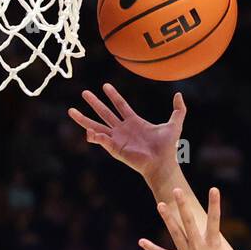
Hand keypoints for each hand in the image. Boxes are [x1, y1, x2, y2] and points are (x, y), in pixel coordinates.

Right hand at [68, 85, 185, 181]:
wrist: (163, 163)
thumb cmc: (168, 148)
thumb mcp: (175, 124)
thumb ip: (179, 110)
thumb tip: (179, 94)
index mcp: (134, 122)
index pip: (120, 105)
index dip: (113, 95)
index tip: (105, 86)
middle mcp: (123, 130)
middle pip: (105, 113)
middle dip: (94, 103)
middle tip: (83, 92)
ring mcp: (117, 139)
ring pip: (97, 126)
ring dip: (84, 119)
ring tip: (71, 111)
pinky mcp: (115, 149)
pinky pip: (102, 140)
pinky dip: (94, 136)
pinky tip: (88, 131)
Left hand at [140, 187, 250, 249]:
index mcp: (214, 246)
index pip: (216, 221)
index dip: (216, 205)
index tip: (214, 189)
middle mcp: (199, 248)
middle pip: (190, 223)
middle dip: (183, 207)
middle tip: (176, 191)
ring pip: (176, 235)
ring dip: (167, 220)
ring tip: (160, 205)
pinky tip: (141, 242)